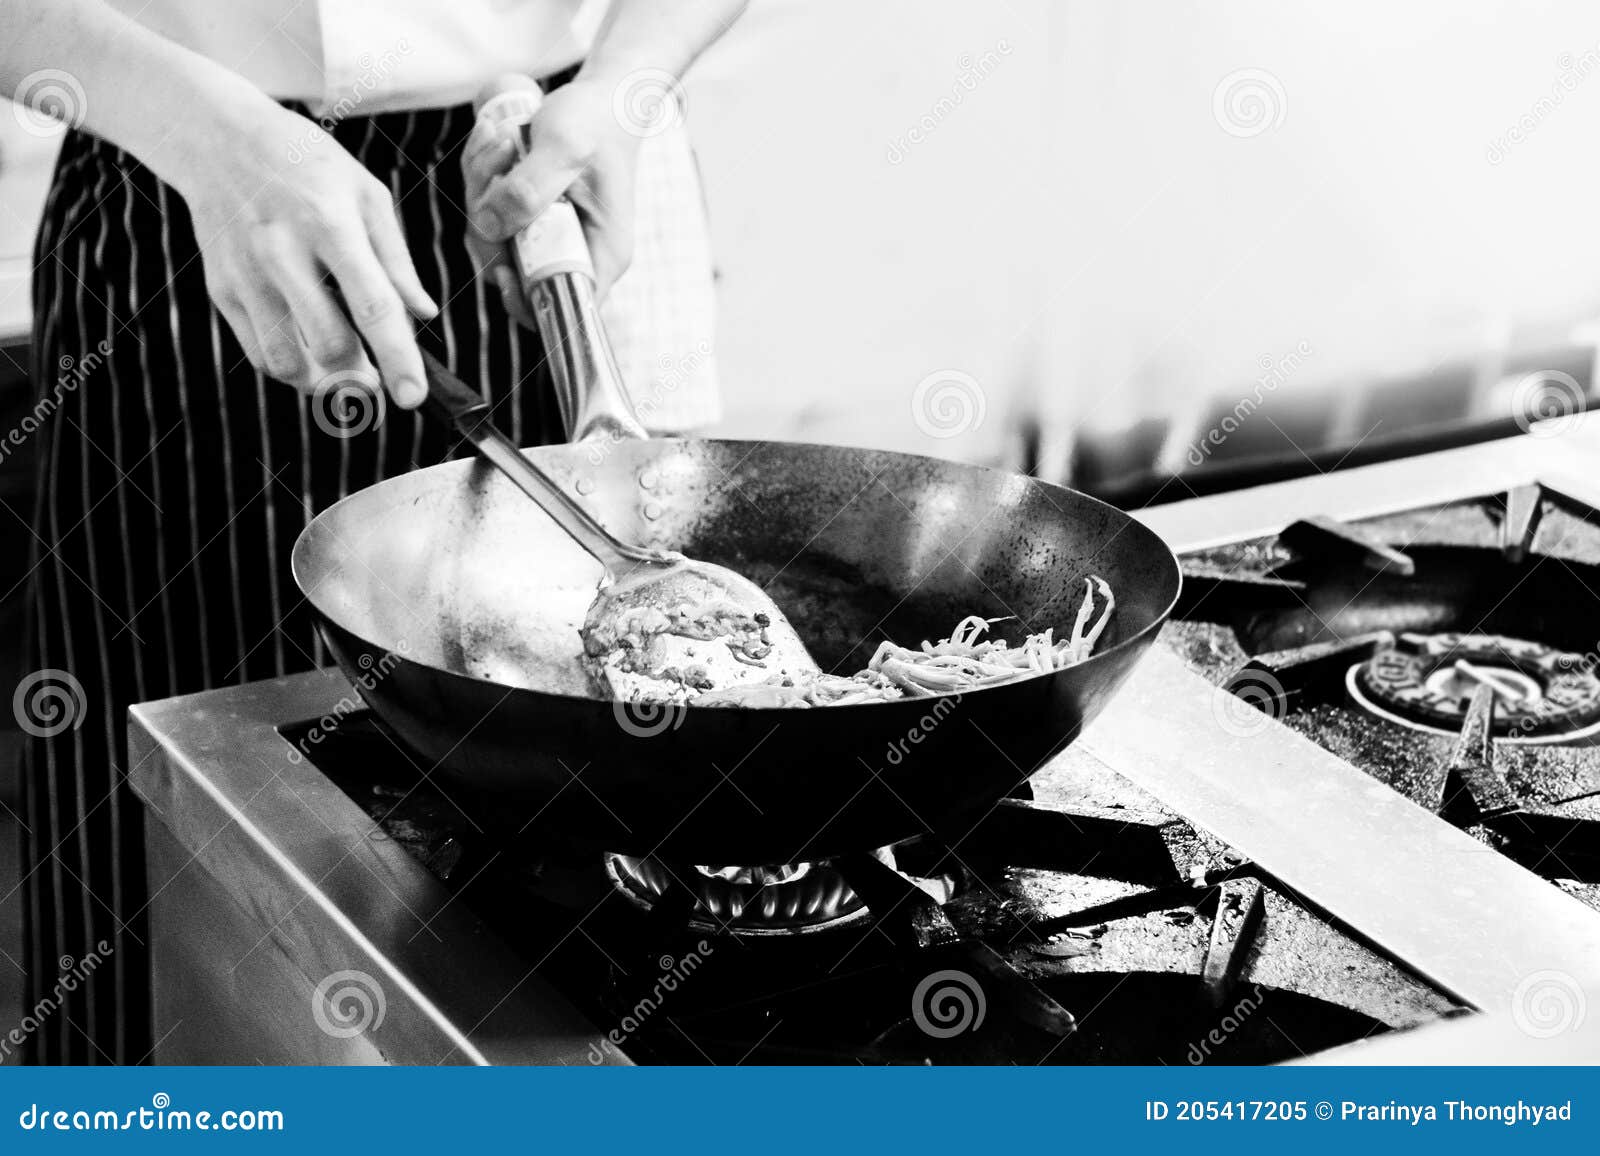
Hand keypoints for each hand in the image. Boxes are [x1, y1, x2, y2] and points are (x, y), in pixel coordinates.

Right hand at [179, 102, 438, 406]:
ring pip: (288, 362)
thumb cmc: (306, 164)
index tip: (413, 397)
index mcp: (330, 225)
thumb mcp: (366, 194)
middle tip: (378, 376)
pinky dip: (293, 371)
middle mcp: (283, 254)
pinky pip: (261, 354)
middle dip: (362, 376)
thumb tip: (424, 314)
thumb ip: (397, 260)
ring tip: (348, 373)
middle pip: (329, 344)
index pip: (371, 306)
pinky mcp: (222, 290)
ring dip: (326, 383)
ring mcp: (247, 276)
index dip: (397, 358)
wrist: (219, 140)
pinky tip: (313, 359)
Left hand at [462, 77, 640, 321]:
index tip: (504, 269)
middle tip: (500, 161)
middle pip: (513, 271)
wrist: (601, 99)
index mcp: (601, 253)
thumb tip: (491, 226)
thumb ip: (530, 187)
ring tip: (503, 139)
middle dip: (490, 221)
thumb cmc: (595, 121)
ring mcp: (547, 234)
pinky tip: (495, 140)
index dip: (526, 302)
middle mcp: (573, 252)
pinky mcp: (526, 215)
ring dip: (481, 186)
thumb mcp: (565, 145)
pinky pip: (487, 210)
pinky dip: (480, 174)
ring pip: (492, 236)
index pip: (565, 307)